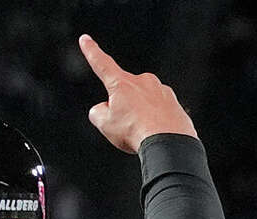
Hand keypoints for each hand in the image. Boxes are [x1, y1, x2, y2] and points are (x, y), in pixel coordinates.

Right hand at [80, 34, 196, 154]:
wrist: (168, 140)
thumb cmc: (136, 131)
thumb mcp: (104, 125)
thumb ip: (97, 112)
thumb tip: (103, 109)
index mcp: (121, 84)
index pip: (102, 64)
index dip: (91, 52)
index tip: (85, 39)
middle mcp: (142, 81)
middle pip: (122, 92)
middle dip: (120, 106)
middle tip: (123, 125)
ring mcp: (159, 88)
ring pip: (140, 101)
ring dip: (137, 114)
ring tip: (140, 130)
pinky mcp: (172, 99)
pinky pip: (156, 108)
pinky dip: (152, 119)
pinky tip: (153, 130)